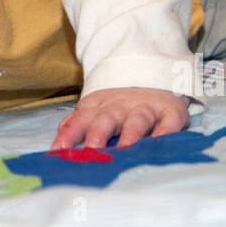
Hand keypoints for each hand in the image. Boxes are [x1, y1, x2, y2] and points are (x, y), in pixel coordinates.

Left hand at [49, 87, 189, 150]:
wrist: (151, 75)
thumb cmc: (116, 104)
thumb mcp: (92, 109)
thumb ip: (74, 125)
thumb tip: (56, 145)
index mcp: (97, 109)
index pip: (80, 121)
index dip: (69, 135)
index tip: (59, 151)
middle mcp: (119, 109)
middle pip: (106, 120)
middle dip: (98, 134)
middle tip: (91, 150)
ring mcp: (145, 109)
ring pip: (136, 120)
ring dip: (130, 134)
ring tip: (125, 148)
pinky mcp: (169, 112)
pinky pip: (168, 121)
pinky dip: (166, 131)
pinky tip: (161, 141)